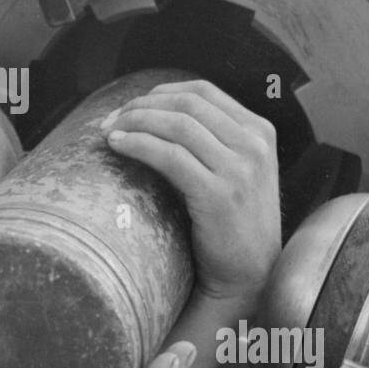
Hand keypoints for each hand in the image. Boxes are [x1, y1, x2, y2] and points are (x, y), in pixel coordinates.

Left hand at [100, 79, 280, 306]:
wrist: (250, 275)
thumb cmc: (233, 224)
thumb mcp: (237, 170)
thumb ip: (213, 140)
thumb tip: (153, 112)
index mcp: (259, 131)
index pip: (202, 91)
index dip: (160, 93)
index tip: (132, 106)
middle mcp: (254, 145)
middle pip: (186, 105)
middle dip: (141, 106)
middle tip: (111, 120)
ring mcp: (240, 169)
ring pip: (176, 125)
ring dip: (134, 123)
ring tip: (109, 133)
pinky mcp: (219, 195)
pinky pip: (169, 156)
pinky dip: (138, 145)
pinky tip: (118, 147)